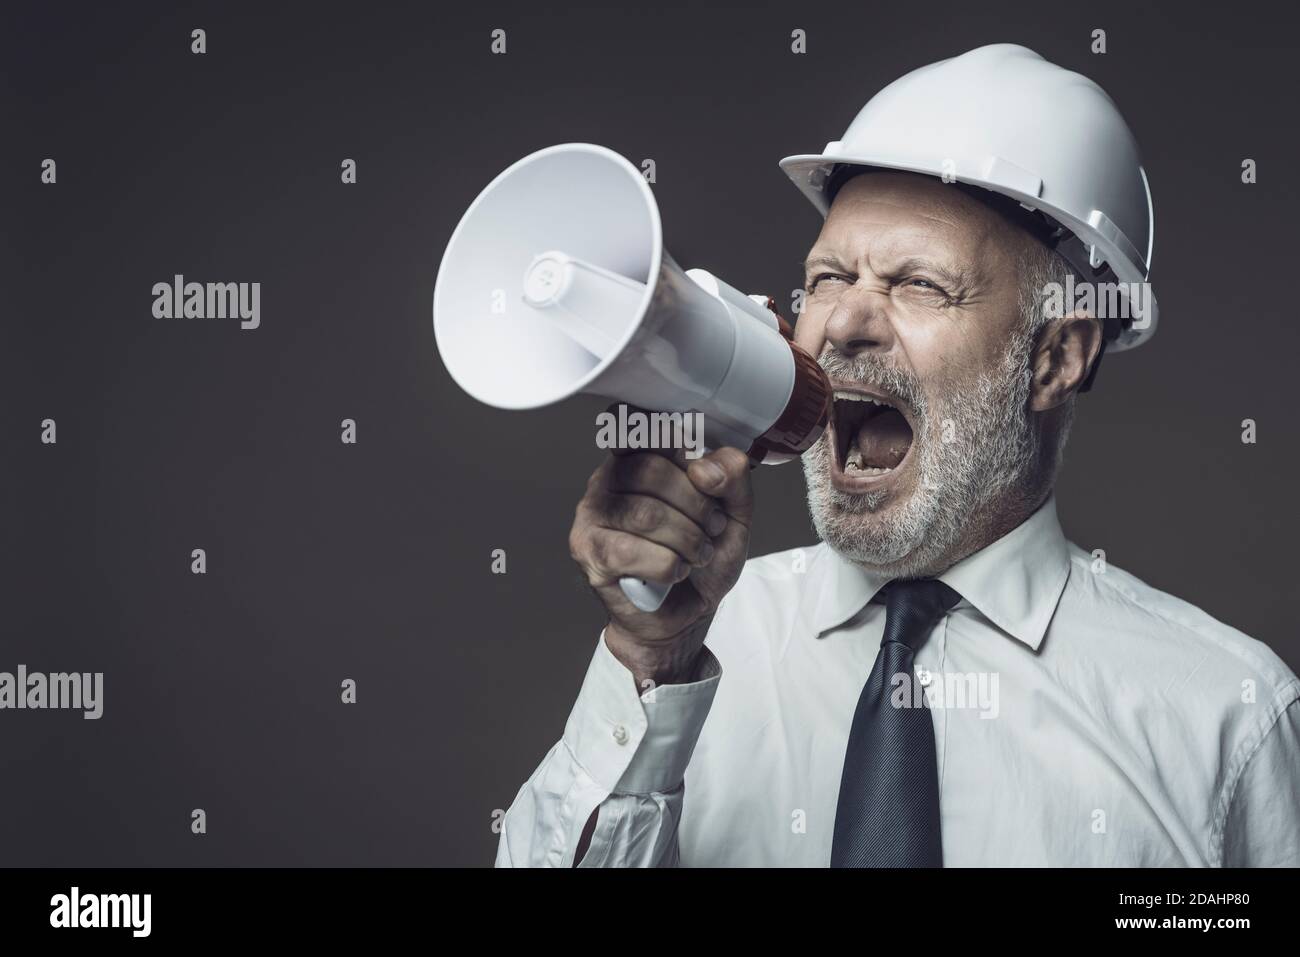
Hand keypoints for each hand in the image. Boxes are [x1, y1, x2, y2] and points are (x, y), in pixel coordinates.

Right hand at [568, 444, 753, 685]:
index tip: (692, 455)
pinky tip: (676, 571)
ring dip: (687, 538)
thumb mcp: (734, 511)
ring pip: (644, 513)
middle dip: (697, 503)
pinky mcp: (589, 552)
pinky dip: (669, 565)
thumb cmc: (701, 557)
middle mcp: (607, 479)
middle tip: (713, 526)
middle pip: (649, 470)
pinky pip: (632, 551)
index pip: (635, 422)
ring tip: (699, 552)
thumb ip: (732, 477)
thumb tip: (705, 467)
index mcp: (638, 457)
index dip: (665, 434)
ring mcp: (591, 515)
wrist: (685, 613)